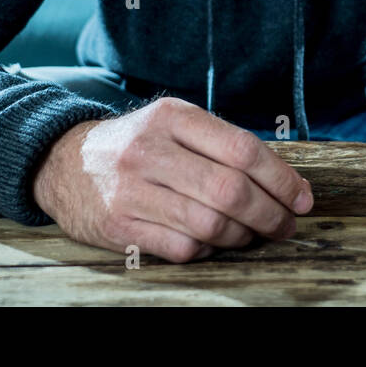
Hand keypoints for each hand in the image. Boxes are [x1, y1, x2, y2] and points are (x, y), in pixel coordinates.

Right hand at [31, 96, 313, 262]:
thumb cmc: (136, 146)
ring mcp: (131, 189)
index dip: (281, 179)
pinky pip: (182, 246)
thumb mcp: (173, 125)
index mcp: (172, 117)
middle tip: (285, 225)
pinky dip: (207, 249)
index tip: (302, 198)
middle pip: (231, 190)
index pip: (242, 149)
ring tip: (252, 235)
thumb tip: (286, 181)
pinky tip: (210, 241)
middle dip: (270, 214)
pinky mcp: (119, 225)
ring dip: (243, 236)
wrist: (62, 163)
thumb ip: (221, 144)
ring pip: (210, 223)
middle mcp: (150, 149)